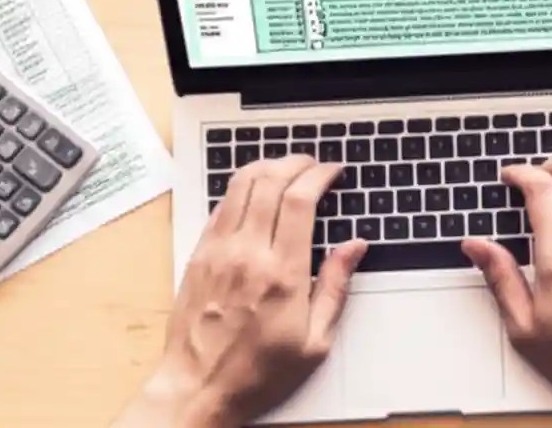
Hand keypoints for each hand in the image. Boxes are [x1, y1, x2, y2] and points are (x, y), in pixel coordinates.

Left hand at [114, 157, 365, 427]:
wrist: (198, 388)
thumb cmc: (257, 373)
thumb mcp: (315, 341)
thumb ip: (336, 287)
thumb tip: (354, 248)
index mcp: (282, 274)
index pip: (300, 200)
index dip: (319, 174)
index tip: (333, 170)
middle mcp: (247, 255)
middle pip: (270, 181)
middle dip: (295, 162)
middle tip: (312, 163)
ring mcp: (218, 252)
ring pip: (240, 186)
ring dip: (266, 167)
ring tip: (285, 168)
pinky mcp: (198, 256)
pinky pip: (220, 206)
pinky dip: (240, 189)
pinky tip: (254, 192)